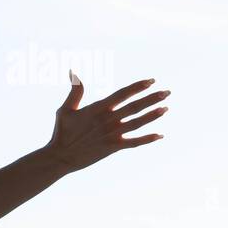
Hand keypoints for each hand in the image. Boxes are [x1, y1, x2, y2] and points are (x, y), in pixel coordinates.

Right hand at [44, 72, 168, 171]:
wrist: (60, 157)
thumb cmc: (61, 132)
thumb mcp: (65, 110)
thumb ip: (75, 91)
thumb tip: (73, 71)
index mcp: (98, 108)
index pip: (122, 94)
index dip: (138, 86)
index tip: (151, 81)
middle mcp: (108, 120)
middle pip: (135, 106)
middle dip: (152, 98)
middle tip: (167, 92)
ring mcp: (112, 134)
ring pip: (138, 122)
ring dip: (153, 115)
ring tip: (166, 108)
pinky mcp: (113, 147)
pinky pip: (134, 142)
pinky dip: (147, 139)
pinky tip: (160, 135)